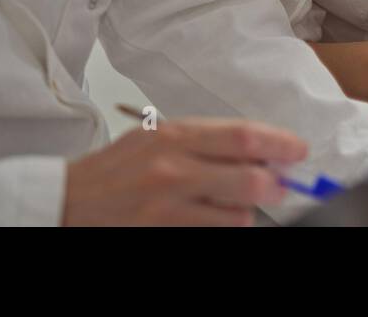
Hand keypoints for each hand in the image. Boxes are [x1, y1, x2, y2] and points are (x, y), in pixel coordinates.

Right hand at [62, 117, 306, 225]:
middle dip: (275, 185)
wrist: (67, 198)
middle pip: (250, 178)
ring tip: (232, 205)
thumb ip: (207, 141)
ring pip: (237, 215)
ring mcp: (167, 204)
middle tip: (280, 186)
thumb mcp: (158, 137)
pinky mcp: (161, 230)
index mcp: (175, 134)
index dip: (280, 143)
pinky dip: (222, 227)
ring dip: (246, 213)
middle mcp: (173, 167)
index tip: (299, 151)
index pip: (243, 136)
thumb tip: (261, 151)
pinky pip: (213, 233)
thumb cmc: (117, 167)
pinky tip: (211, 218)